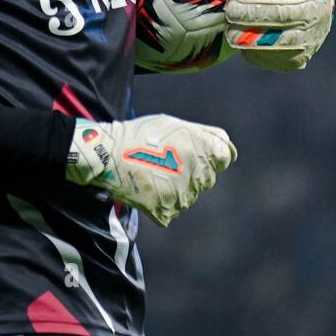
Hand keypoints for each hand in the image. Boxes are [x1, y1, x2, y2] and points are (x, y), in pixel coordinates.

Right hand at [65, 114, 236, 226]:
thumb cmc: (141, 134)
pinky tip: (148, 189)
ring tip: (153, 174)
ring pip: (189, 196)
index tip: (192, 155)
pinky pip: (172, 210)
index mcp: (202, 147)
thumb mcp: (175, 124)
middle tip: (165, 163)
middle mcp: (197, 171)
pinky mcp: (167, 210)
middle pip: (207, 178)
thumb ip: (205, 134)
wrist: (107, 154)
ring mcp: (183, 193)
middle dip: (191, 172)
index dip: (210, 156)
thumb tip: (227, 148)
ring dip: (176, 189)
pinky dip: (162, 203)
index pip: (224, 157)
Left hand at [224, 0, 333, 71]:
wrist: (307, 13)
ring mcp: (311, 37)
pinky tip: (237, 40)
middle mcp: (318, 11)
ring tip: (229, 26)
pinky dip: (254, 51)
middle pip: (284, 12)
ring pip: (279, 39)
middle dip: (252, 10)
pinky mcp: (298, 58)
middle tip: (229, 7)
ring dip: (251, 33)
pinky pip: (275, 57)